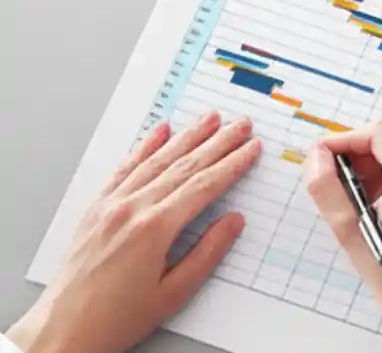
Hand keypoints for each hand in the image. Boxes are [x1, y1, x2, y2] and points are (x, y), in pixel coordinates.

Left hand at [7, 111, 260, 352]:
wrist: (64, 329)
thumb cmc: (116, 318)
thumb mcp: (174, 293)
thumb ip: (207, 253)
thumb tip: (233, 222)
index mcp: (154, 228)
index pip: (204, 185)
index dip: (232, 164)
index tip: (251, 149)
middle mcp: (131, 208)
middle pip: (184, 166)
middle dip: (217, 142)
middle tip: (240, 125)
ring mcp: (111, 205)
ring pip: (157, 160)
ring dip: (187, 136)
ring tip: (209, 119)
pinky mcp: (96, 208)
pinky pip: (124, 168)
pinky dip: (144, 147)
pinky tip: (159, 132)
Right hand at [305, 121, 381, 352]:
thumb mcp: (348, 228)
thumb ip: (326, 187)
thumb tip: (317, 156)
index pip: (378, 133)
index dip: (345, 139)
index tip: (322, 155)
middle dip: (359, 153)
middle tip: (333, 178)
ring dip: (374, 166)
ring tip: (353, 198)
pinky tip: (374, 204)